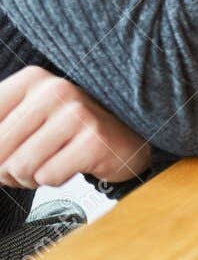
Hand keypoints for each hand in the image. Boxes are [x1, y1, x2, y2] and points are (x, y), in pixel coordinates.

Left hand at [0, 68, 151, 188]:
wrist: (125, 137)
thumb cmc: (65, 132)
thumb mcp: (26, 118)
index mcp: (31, 80)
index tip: (12, 149)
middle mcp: (54, 89)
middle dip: (8, 169)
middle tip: (31, 162)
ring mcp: (77, 113)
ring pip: (20, 167)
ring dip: (31, 177)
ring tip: (52, 162)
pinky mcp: (93, 140)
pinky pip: (48, 177)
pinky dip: (55, 180)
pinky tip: (71, 165)